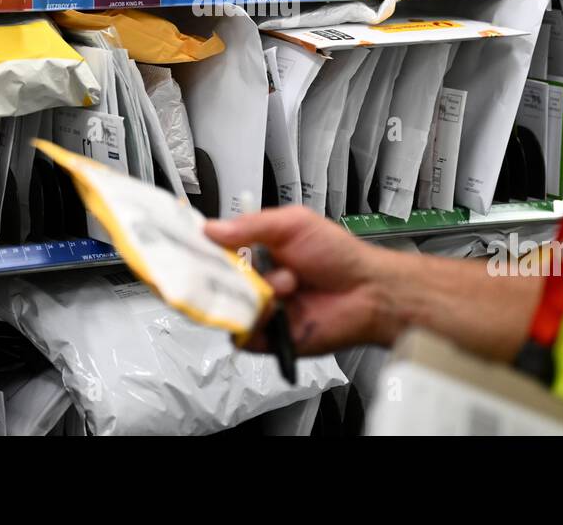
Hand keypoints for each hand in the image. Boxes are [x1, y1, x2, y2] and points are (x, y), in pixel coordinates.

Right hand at [205, 206, 402, 355]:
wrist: (368, 290)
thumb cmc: (336, 254)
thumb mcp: (293, 224)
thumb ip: (251, 226)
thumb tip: (209, 228)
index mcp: (255, 252)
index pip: (215, 253)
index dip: (202, 251)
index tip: (194, 247)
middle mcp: (254, 282)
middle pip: (215, 284)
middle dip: (227, 275)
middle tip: (244, 268)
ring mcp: (260, 310)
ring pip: (230, 309)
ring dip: (254, 295)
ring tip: (287, 284)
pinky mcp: (269, 338)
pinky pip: (244, 335)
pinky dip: (256, 323)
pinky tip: (278, 309)